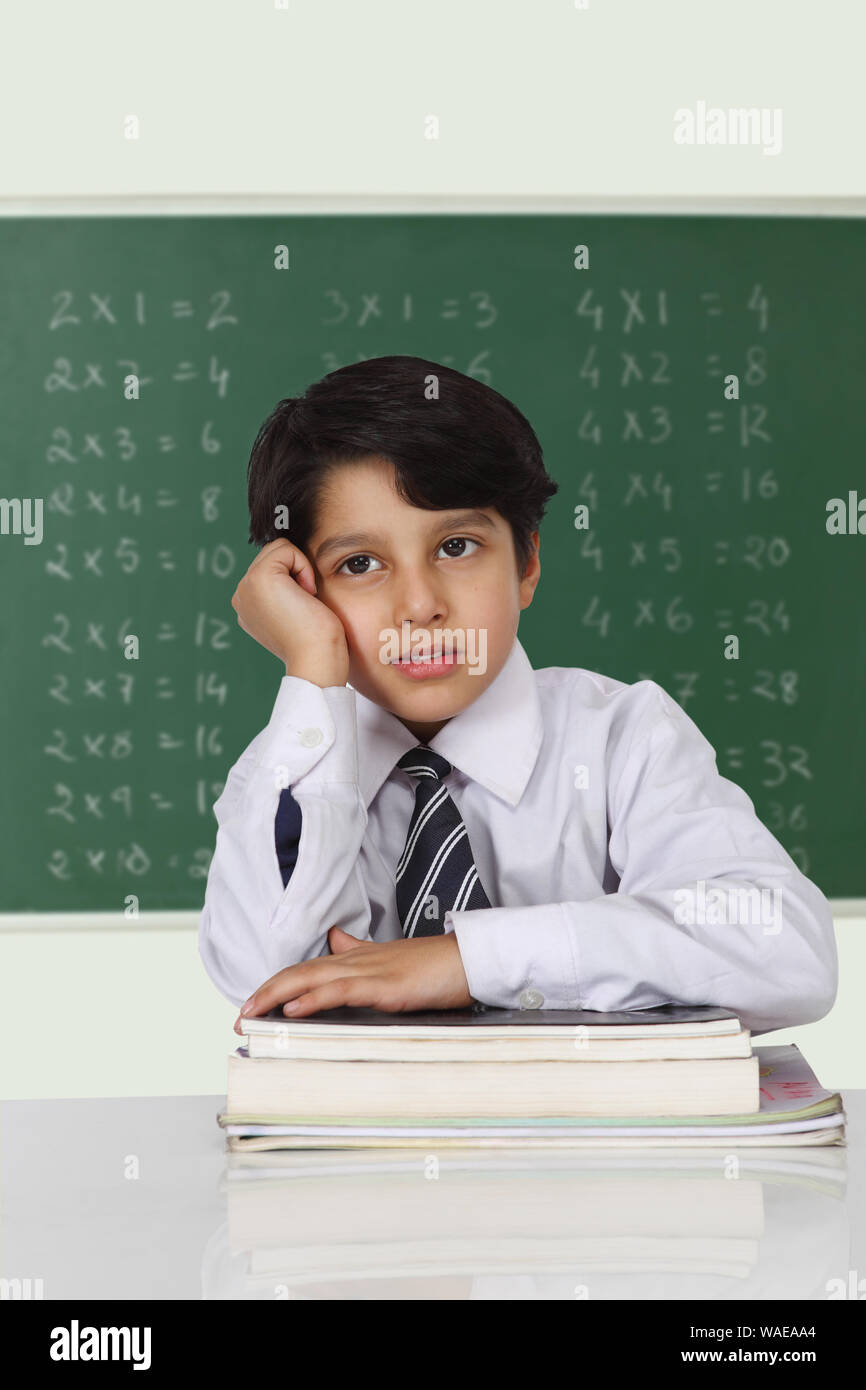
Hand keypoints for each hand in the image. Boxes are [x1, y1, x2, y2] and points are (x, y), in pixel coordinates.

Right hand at [231, 538, 349, 683]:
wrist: (316, 659)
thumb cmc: (317, 641)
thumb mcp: (294, 612)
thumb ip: (284, 592)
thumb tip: (293, 572)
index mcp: (248, 605)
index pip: (271, 567)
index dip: (294, 578)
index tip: (301, 608)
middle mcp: (241, 596)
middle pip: (272, 554)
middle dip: (295, 571)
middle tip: (304, 602)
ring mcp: (245, 586)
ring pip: (278, 549)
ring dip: (299, 568)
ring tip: (304, 598)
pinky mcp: (259, 577)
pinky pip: (286, 549)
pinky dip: (303, 566)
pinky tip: (306, 593)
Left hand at [233, 925, 472, 1031]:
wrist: (469, 959)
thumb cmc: (435, 965)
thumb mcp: (390, 958)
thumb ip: (360, 950)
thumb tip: (335, 940)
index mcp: (356, 957)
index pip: (306, 968)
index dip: (276, 985)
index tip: (252, 1005)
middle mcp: (355, 960)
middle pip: (298, 972)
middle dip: (264, 994)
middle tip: (240, 1019)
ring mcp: (368, 971)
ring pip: (310, 978)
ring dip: (276, 996)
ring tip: (251, 1015)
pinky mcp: (383, 985)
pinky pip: (340, 990)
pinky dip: (312, 998)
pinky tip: (293, 1010)